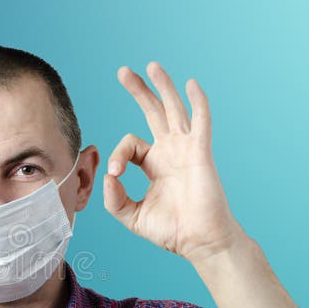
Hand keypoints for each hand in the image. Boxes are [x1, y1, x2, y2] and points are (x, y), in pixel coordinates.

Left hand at [104, 61, 245, 263]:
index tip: (117, 174)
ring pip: (174, 110)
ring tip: (152, 65)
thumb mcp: (131, 216)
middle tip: (123, 71)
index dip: (119, 154)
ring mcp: (186, 149)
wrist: (199, 242)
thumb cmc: (171, 231)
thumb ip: (114, 199)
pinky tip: (191, 84)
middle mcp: (170, 151)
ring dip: (163, 86)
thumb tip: (108, 176)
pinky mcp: (200, 153)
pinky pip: (200, 122)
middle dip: (139, 91)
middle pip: (153, 112)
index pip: (131, 144)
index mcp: (154, 164)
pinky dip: (198, 102)